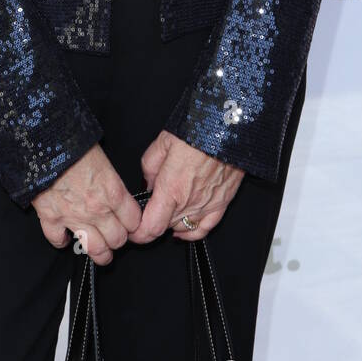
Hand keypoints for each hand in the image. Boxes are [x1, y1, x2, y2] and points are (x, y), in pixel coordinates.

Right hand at [32, 144, 141, 264]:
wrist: (43, 141)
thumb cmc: (73, 142)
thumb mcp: (102, 157)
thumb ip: (110, 178)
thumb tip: (112, 186)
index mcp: (113, 191)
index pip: (134, 221)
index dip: (134, 222)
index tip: (130, 221)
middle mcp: (97, 210)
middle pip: (117, 239)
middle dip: (118, 238)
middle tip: (116, 234)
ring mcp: (73, 217)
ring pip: (95, 249)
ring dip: (99, 251)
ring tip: (100, 250)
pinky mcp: (51, 218)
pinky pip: (59, 241)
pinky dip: (62, 241)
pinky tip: (65, 237)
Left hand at [129, 130, 244, 242]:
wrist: (227, 128)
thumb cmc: (197, 131)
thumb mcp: (162, 143)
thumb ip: (150, 167)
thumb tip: (148, 184)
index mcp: (171, 188)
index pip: (151, 227)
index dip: (139, 233)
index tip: (133, 229)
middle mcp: (189, 201)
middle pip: (165, 227)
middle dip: (154, 221)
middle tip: (150, 208)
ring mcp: (206, 205)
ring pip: (182, 228)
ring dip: (171, 223)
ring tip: (167, 210)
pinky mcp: (222, 203)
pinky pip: (205, 228)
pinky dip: (192, 232)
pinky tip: (183, 230)